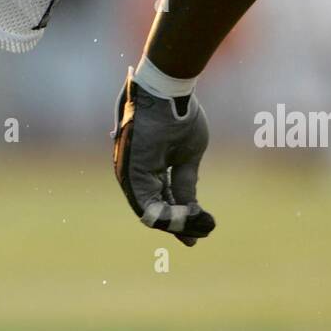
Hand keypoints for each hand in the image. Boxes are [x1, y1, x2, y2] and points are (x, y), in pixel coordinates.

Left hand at [111, 71, 215, 246]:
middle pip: (155, 208)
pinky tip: (188, 218)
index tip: (202, 225)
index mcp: (147, 166)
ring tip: (198, 228)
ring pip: (149, 211)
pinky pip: (145, 204)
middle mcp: (134, 172)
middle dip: (177, 226)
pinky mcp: (130, 172)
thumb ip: (185, 182)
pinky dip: (167, 216)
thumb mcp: (188, 155)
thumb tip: (191, 206)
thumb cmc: (179, 115)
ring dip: (175, 223)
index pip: (162, 199)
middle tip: (196, 240)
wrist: (169, 91)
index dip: (180, 215)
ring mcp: (129, 173)